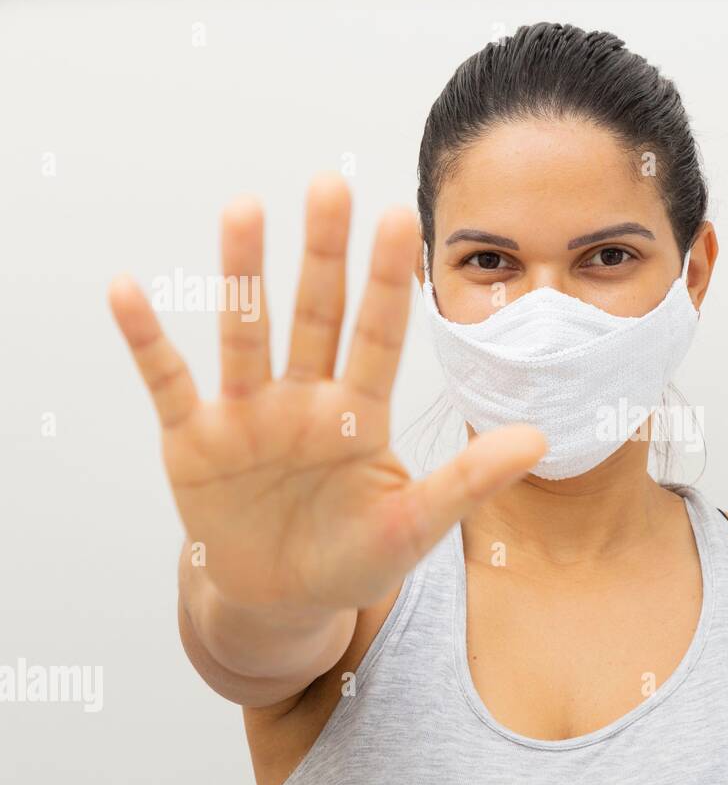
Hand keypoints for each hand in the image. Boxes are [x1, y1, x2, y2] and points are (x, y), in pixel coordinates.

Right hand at [108, 172, 544, 612]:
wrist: (283, 600)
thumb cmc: (354, 558)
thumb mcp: (415, 525)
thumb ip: (469, 480)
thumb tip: (541, 437)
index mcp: (360, 413)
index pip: (379, 336)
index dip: (388, 282)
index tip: (401, 219)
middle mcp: (304, 399)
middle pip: (316, 314)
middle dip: (324, 253)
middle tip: (331, 184)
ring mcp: (247, 414)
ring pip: (246, 332)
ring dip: (242, 274)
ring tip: (245, 208)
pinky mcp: (193, 440)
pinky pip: (166, 381)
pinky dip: (146, 340)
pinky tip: (129, 291)